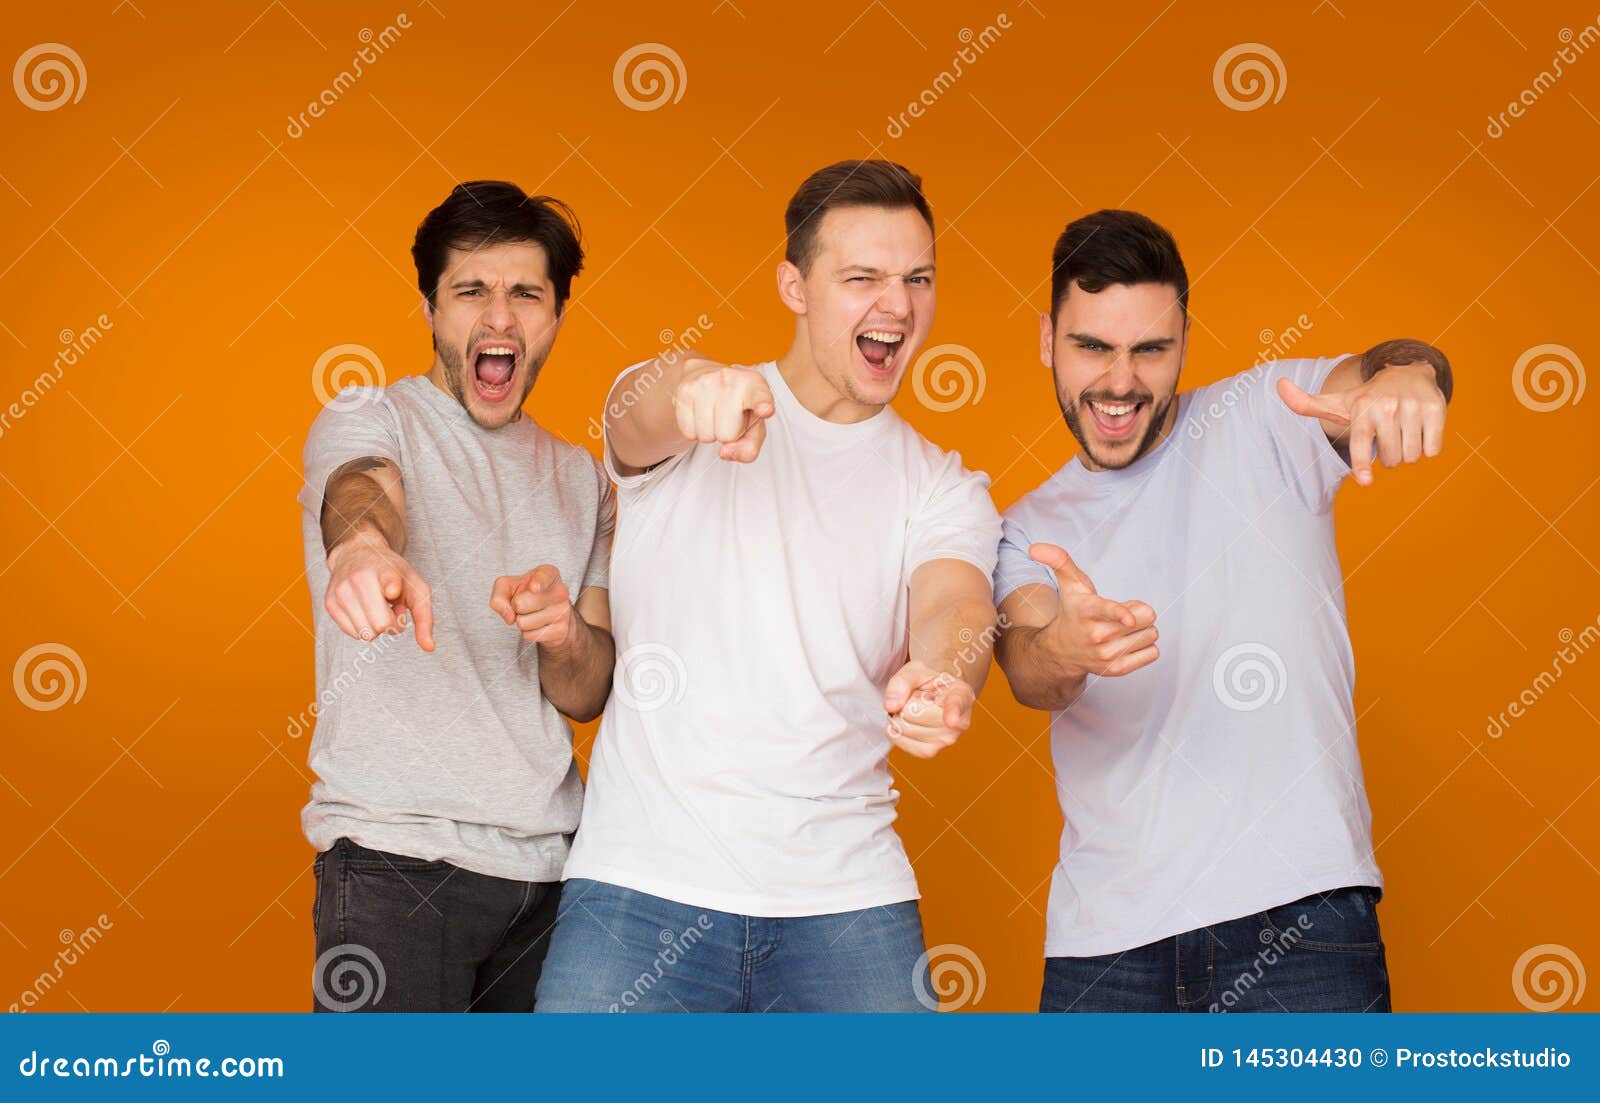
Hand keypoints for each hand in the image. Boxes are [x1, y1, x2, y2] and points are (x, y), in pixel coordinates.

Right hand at [324, 530, 433, 650]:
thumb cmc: (392, 575)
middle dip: (392, 625)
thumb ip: (425, 619)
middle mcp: (359, 579)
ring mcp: (341, 592)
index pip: (388, 584)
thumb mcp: (416, 588)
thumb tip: (429, 648)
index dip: (392, 589)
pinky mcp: (330, 603)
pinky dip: (364, 628)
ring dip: (377, 628)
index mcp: (385, 570)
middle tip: (393, 608)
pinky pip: (353, 633)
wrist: (357, 553)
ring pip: (365, 634)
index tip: (392, 590)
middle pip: (380, 625)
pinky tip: (366, 610)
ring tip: (378, 607)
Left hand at [489, 565, 576, 646]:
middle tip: (525, 604)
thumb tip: (509, 617)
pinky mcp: (561, 630)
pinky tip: (537, 625)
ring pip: (523, 623)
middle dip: (515, 607)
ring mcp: (563, 612)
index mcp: (550, 573)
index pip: (544, 577)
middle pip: (520, 604)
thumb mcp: (508, 586)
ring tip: (531, 614)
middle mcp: (561, 591)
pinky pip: (529, 635)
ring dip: (521, 621)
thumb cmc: (526, 593)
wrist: (550, 612)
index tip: (534, 588)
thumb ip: (499, 595)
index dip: (537, 583)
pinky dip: (527, 632)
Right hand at [672, 362, 774, 462]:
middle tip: (728, 418)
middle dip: (727, 435)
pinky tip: (701, 414)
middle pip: (726, 436)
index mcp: (754, 384)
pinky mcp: (685, 391)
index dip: (763, 405)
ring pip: (705, 436)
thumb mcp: (753, 427)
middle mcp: (730, 379)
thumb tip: (724, 451)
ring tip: (715, 414)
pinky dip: (694, 430)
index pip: (760, 398)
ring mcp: (705, 382)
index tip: (765, 410)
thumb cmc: (737, 406)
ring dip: (710, 432)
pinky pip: (688, 432)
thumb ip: (749, 447)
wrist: (707, 374)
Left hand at [882, 661, 974, 758]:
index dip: (953, 712)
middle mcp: (959, 722)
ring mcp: (945, 740)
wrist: (934, 695)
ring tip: (916, 709)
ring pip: (904, 727)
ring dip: (900, 716)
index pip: (956, 704)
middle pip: (914, 714)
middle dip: (906, 703)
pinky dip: (896, 729)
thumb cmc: (927, 681)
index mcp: (961, 695)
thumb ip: (901, 682)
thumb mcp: (915, 671)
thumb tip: (890, 706)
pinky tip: (908, 721)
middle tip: (918, 697)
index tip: (952, 720)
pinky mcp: (929, 752)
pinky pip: (899, 740)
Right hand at [1027, 543, 1157, 679]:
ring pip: (1151, 635)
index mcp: (1086, 610)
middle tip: (1122, 614)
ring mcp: (1107, 655)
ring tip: (1121, 629)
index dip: (1122, 613)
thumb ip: (1058, 560)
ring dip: (1142, 630)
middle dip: (1140, 612)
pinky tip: (1126, 644)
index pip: (1109, 611)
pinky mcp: (1117, 669)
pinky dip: (1145, 646)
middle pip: (1146, 618)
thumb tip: (1035, 548)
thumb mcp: (1068, 584)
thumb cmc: (1072, 613)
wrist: (1062, 651)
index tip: (1129, 619)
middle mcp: (1096, 635)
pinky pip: (1152, 653)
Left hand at [1277, 360, 1446, 485]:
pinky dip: (1427, 446)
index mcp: (1361, 409)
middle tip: (1386, 435)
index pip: (1360, 442)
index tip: (1365, 481)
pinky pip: (1432, 449)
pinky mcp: (1437, 408)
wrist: (1406, 372)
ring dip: (1407, 452)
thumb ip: (1305, 403)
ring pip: (1411, 457)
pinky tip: (1418, 428)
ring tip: (1401, 430)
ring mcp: (1413, 406)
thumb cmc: (1366, 398)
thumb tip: (1278, 384)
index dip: (1362, 464)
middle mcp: (1387, 406)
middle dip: (1388, 456)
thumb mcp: (1336, 402)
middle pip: (1391, 460)